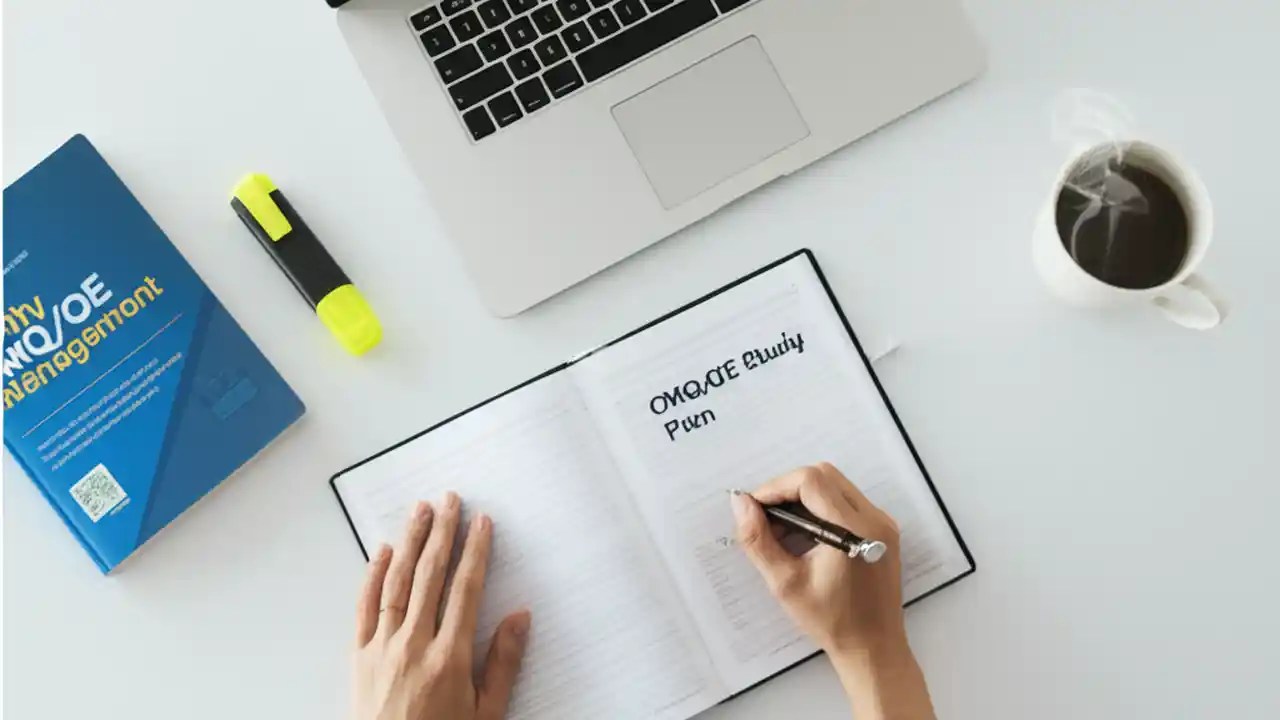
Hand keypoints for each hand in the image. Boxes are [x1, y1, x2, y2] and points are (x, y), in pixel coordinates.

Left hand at [352, 493, 530, 719]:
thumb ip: (503, 663)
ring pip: (396, 583)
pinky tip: (381, 550)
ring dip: (410, 542)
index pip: (465, 590)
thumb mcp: (487, 713)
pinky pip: (364, 607)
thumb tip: (520, 617)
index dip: (475, 552)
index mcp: (449, 658)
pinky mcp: (358, 657)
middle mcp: (413, 645)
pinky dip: (372, 575)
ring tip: (420, 510)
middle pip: (430, 576)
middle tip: (450, 500)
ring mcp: (381, 648)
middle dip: (442, 533)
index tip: (482, 523)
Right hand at [732, 463, 903, 654]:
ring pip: (836, 485)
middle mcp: (874, 518)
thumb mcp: (785, 583)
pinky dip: (822, 508)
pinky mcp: (884, 530)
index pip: (810, 481)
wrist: (873, 647)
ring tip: (784, 530)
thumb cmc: (830, 621)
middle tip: (767, 518)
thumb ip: (758, 540)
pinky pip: (848, 502)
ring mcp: (883, 522)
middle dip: (788, 489)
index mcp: (853, 530)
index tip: (754, 508)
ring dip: (804, 497)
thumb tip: (740, 503)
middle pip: (824, 475)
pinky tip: (806, 536)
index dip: (776, 487)